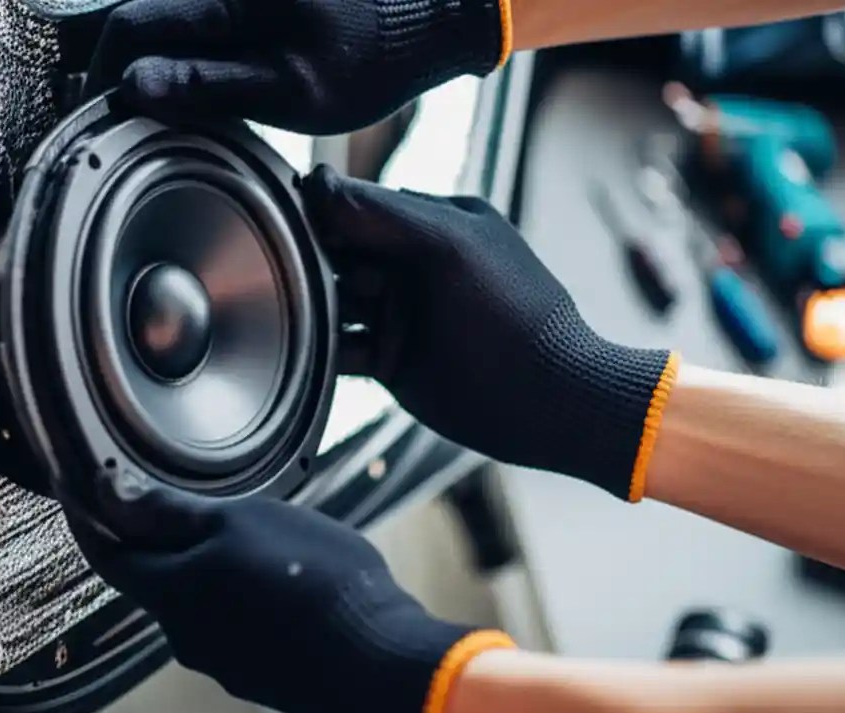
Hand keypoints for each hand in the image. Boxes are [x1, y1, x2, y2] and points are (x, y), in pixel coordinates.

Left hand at [71, 475, 506, 712]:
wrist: (379, 660)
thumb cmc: (314, 584)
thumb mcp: (243, 521)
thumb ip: (172, 511)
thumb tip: (113, 492)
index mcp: (171, 594)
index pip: (106, 554)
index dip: (88, 517)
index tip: (79, 487)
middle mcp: (187, 636)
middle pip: (157, 579)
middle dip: (165, 540)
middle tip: (186, 498)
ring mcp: (227, 661)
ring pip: (204, 602)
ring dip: (215, 568)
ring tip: (258, 536)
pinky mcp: (264, 672)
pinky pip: (242, 624)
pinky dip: (248, 595)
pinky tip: (290, 579)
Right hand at [86, 0, 508, 134]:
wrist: (426, 15)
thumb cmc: (370, 60)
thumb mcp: (292, 93)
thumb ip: (208, 85)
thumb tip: (133, 86)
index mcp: (231, 1)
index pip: (131, 24)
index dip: (104, 69)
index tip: (103, 107)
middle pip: (142, 11)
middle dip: (126, 59)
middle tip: (129, 107)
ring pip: (170, 8)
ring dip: (157, 50)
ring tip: (163, 94)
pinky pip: (200, 8)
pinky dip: (188, 38)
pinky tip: (200, 70)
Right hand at [303, 166, 676, 500]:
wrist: (543, 400)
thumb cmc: (510, 314)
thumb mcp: (449, 245)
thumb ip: (383, 212)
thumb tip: (318, 182)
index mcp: (434, 223)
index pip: (358, 206)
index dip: (325, 217)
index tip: (301, 231)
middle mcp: (414, 266)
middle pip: (339, 255)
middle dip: (318, 266)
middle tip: (314, 281)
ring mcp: (402, 315)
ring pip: (334, 303)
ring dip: (315, 309)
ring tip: (312, 317)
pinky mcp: (392, 361)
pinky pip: (340, 349)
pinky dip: (320, 350)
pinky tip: (309, 352)